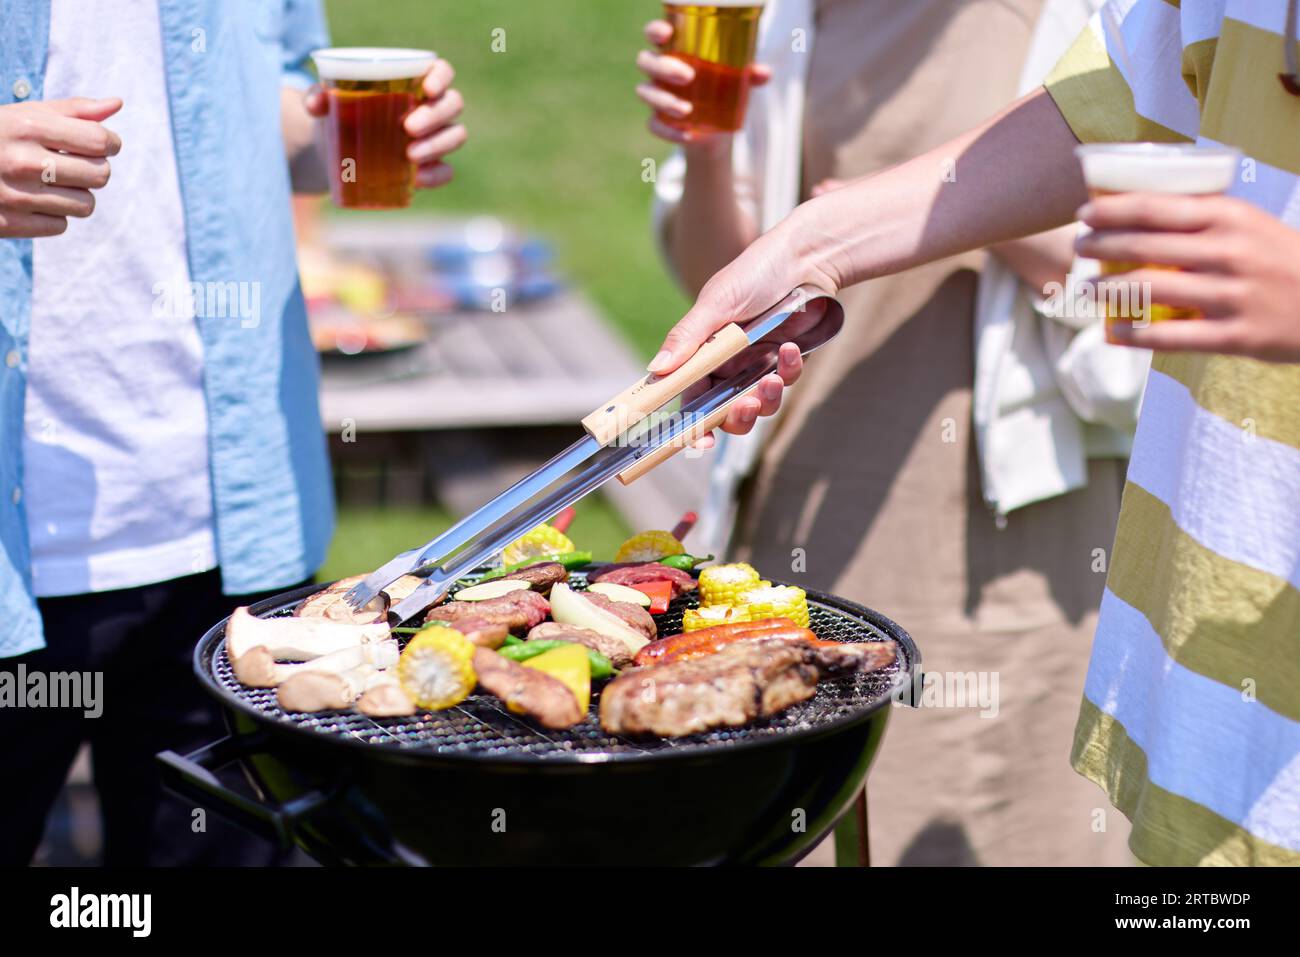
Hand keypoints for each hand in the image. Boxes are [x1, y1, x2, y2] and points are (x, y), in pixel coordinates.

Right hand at [0, 97, 120, 237]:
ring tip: (52, 182)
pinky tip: (32, 200)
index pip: (100, 141)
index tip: (104, 144)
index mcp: (26, 126)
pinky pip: (61, 224)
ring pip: (86, 204)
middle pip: (100, 175)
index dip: (110, 143)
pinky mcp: (10, 224)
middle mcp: (22, 161)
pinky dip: (53, 215)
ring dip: (76, 194)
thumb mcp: (23, 114)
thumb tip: (117, 103)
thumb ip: (72, 111)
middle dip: (94, 169)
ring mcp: (15, 195)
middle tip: (74, 164)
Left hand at [305, 58, 464, 188]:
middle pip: (453, 104)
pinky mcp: (430, 166)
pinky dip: (437, 175)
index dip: (441, 77)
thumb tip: (317, 103)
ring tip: (410, 155)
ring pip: (456, 135)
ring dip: (438, 145)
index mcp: (414, 82)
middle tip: (408, 127)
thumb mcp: (323, 102)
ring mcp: (435, 138)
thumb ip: (316, 97)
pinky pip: (446, 171)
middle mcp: (432, 108)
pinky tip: (418, 179)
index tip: (426, 88)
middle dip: (435, 116)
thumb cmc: (337, 115)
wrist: (334, 152)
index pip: (442, 71)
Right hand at [635, 19, 769, 146]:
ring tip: (687, 110)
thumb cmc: (724, 87)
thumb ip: (749, 73)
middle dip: (663, 67)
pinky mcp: (658, 120)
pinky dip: (668, 131)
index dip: (655, 30)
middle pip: (646, 61)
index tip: (667, 34)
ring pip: (645, 92)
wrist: (717, 127)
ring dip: (664, 101)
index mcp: (674, 49)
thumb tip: (764, 74)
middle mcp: (658, 70)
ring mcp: (655, 95)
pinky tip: (687, 135)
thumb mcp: (738, 78)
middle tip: (688, 75)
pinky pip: (654, 124)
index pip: (655, 33)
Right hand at [647, 223, 839, 436]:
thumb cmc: (754, 272)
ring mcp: (756, 366)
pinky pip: (785, 383)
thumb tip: (657, 370)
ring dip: (765, 401)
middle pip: (723, 412)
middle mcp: (725, 365)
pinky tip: (791, 349)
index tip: (699, 441)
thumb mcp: (716, 303)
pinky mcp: (786, 363)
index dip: (691, 424)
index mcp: (699, 353)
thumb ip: (687, 338)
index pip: (688, 397)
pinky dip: (789, 372)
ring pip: (757, 406)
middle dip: (734, 418)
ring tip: (772, 381)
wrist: (804, 256)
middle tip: (746, 407)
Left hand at [1078, 194, 1299, 361]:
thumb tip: (1140, 208)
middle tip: (1078, 247)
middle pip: (1145, 245)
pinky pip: (1172, 337)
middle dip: (1101, 246)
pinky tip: (1114, 332)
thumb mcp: (1250, 224)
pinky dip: (1136, 334)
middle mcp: (1228, 253)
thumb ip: (1203, 218)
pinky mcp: (1235, 336)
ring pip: (1151, 290)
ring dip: (1109, 290)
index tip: (1084, 212)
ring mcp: (1231, 296)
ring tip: (1088, 290)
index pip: (1156, 208)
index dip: (1112, 210)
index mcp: (1230, 217)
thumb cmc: (1282, 259)